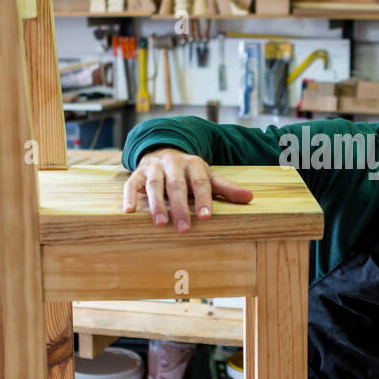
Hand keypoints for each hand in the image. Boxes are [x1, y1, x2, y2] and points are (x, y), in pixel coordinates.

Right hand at [121, 147, 252, 231]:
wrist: (162, 150)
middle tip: (184, 229)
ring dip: (157, 204)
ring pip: (154, 185)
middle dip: (181, 208)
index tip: (206, 218)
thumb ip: (226, 189)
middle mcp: (173, 164)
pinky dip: (129, 196)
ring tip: (160, 224)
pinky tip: (128, 211)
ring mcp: (154, 168)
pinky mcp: (137, 173)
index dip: (203, 200)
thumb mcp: (208, 176)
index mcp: (193, 164)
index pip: (200, 183)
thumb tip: (250, 198)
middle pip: (176, 186)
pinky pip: (131, 184)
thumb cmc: (188, 172)